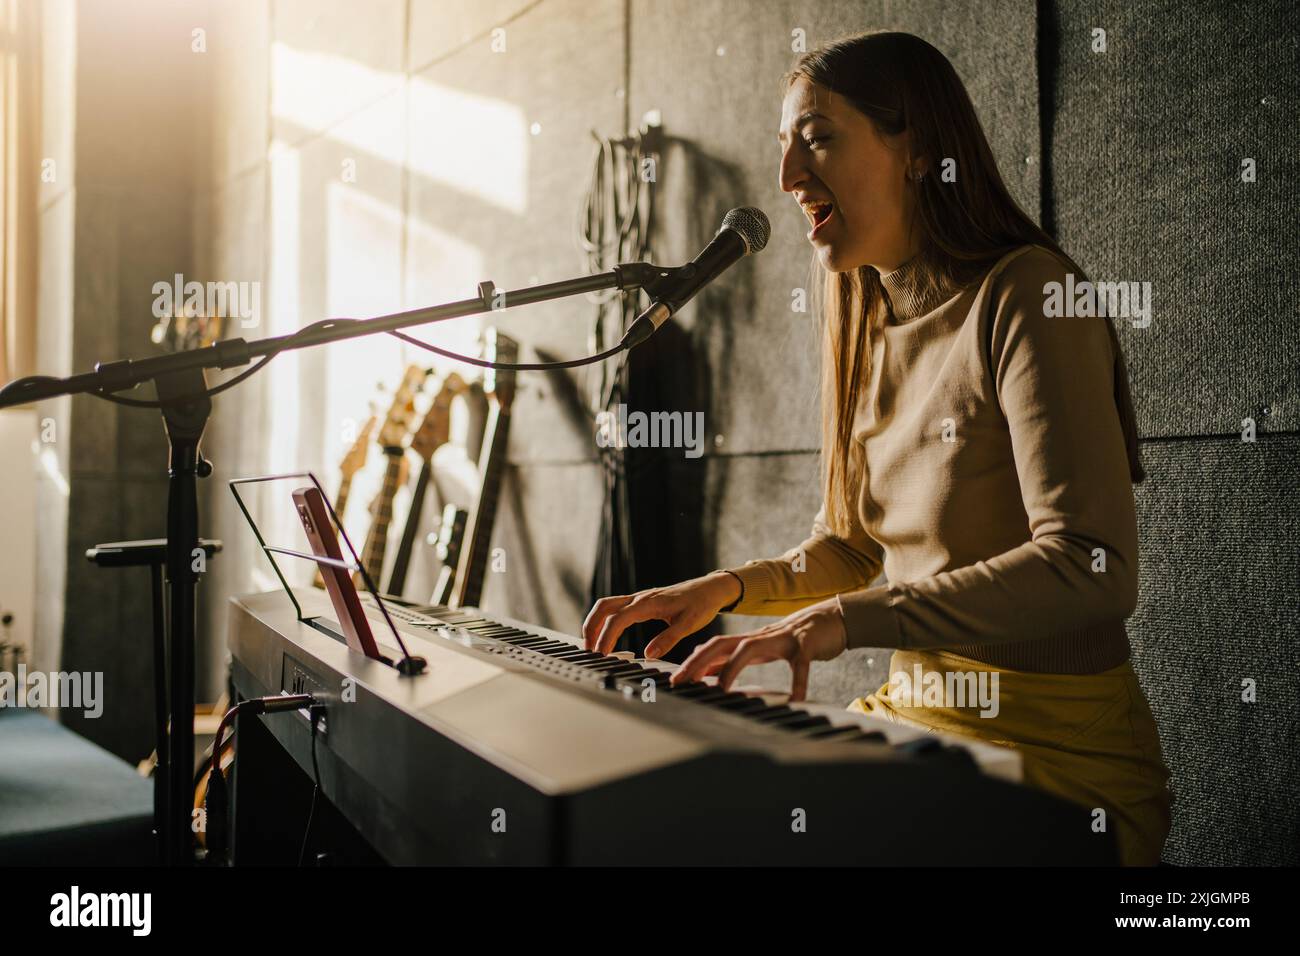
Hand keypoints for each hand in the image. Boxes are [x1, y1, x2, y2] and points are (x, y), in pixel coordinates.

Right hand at [582, 571, 741, 656]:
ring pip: (607, 605)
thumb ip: (668, 640)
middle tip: (588, 650)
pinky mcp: (641, 602)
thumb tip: (647, 655)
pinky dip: (605, 620)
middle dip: (591, 627)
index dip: (606, 637)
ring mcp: (639, 598)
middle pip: (604, 607)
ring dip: (595, 622)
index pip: (617, 619)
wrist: (709, 589)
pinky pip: (616, 608)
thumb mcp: (689, 624)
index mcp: (648, 603)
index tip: (602, 654)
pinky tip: (607, 634)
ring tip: (592, 644)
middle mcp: (639, 598)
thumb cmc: (701, 604)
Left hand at [671, 598, 847, 701]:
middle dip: (698, 661)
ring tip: (722, 690)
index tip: (674, 680)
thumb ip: (732, 659)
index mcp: (747, 641)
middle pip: (720, 644)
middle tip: (682, 681)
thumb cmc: (791, 640)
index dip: (692, 662)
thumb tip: (705, 670)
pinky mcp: (805, 645)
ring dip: (732, 669)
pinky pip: (799, 665)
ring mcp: (781, 638)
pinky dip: (797, 682)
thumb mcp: (758, 650)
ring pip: (749, 648)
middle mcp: (758, 637)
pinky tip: (795, 699)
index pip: (712, 648)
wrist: (828, 620)